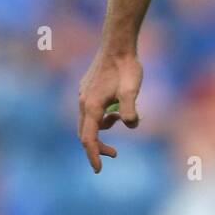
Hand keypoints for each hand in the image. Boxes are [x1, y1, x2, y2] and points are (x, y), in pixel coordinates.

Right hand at [78, 50, 142, 172]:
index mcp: (92, 106)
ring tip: (121, 119)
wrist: (118, 44)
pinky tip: (116, 109)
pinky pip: (91, 111)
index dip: (93, 156)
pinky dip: (102, 117)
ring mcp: (83, 95)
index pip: (89, 139)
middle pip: (85, 134)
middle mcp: (83, 102)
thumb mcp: (131, 90)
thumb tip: (131, 124)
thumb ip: (129, 109)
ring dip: (102, 129)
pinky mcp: (88, 89)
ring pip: (88, 122)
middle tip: (114, 154)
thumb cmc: (126, 67)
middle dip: (97, 147)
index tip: (99, 170)